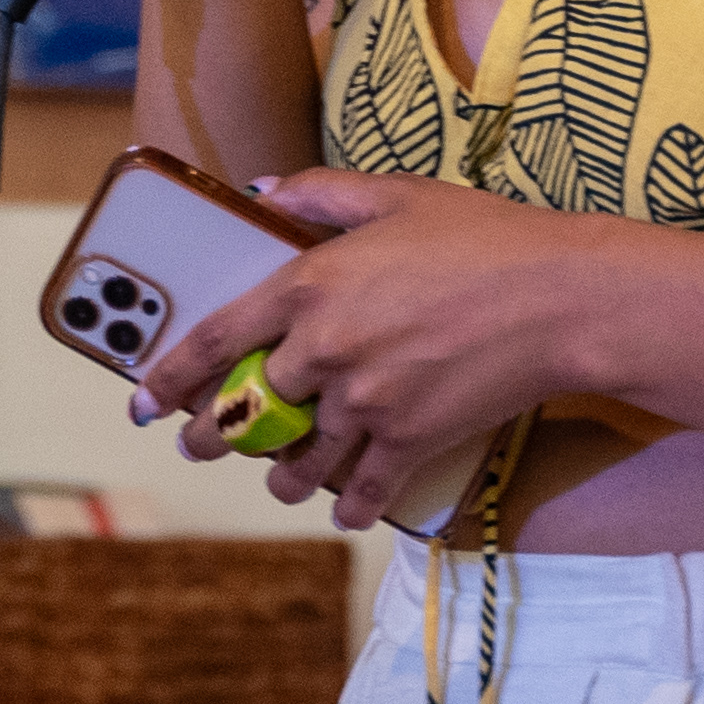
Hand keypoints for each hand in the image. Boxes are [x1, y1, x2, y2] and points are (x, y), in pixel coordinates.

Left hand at [137, 167, 613, 527]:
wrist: (560, 298)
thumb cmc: (481, 237)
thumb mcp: (393, 195)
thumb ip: (319, 194)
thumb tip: (260, 191)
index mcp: (308, 287)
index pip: (215, 340)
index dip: (169, 376)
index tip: (143, 401)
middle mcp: (325, 351)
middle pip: (247, 410)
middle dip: (213, 434)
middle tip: (197, 444)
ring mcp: (367, 403)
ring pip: (300, 458)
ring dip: (280, 475)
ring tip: (273, 480)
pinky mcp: (412, 439)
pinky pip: (366, 487)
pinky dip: (352, 504)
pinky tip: (342, 513)